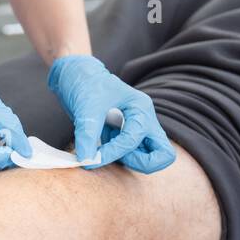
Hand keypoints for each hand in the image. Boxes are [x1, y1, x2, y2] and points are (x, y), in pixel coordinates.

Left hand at [47, 54, 175, 173]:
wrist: (76, 76)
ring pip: (149, 158)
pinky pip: (131, 154)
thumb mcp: (86, 107)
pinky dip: (117, 156)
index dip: (113, 153)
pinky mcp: (126, 135)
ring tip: (102, 148)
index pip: (134, 140)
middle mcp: (145, 119)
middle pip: (163, 154)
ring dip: (127, 160)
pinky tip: (100, 145)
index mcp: (141, 108)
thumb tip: (87, 160)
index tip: (91, 158)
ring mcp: (138, 128)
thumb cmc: (85, 83)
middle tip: (114, 157)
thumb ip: (87, 134)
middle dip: (140, 163)